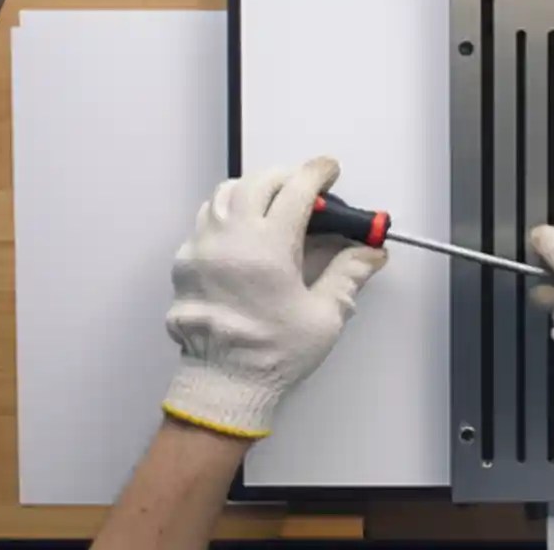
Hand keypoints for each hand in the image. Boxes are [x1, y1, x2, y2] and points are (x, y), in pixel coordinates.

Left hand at [162, 157, 386, 438]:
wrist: (224, 383)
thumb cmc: (272, 354)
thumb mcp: (324, 314)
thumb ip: (349, 275)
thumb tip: (369, 254)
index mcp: (269, 247)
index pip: (298, 188)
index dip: (318, 173)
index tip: (328, 170)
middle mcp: (232, 239)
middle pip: (259, 181)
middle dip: (286, 177)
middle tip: (305, 190)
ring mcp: (203, 248)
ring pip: (225, 194)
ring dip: (252, 191)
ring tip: (272, 207)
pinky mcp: (185, 263)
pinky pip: (204, 221)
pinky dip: (226, 215)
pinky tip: (243, 235)